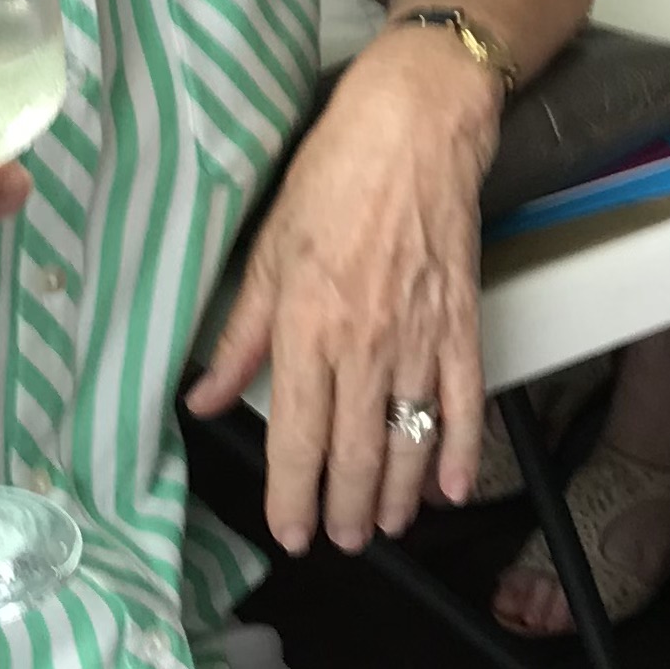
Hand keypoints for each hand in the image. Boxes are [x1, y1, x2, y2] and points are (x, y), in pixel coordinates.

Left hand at [185, 26, 493, 550]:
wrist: (416, 128)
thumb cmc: (333, 174)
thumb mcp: (266, 250)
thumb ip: (240, 335)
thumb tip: (204, 397)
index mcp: (306, 328)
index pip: (297, 439)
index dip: (293, 497)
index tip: (291, 533)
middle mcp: (363, 345)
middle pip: (357, 453)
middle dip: (347, 511)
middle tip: (342, 540)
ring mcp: (420, 338)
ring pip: (409, 440)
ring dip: (397, 493)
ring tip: (385, 525)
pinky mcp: (463, 321)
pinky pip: (465, 402)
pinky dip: (461, 450)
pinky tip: (451, 486)